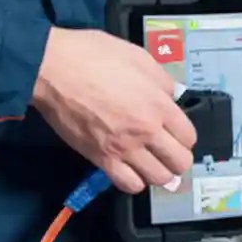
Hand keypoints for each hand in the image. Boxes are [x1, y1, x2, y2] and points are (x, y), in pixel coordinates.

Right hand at [31, 27, 194, 193]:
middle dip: (178, 159)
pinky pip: (128, 185)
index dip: (185, 136)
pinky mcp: (100, 158)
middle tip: (170, 153)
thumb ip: (162, 80)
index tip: (177, 134)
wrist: (53, 69)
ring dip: (160, 174)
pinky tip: (131, 170)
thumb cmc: (92, 56)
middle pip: (179, 162)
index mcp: (158, 104)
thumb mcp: (138, 57)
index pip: (189, 136)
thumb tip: (173, 95)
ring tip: (153, 165)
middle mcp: (146, 130)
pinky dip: (134, 182)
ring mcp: (124, 148)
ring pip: (158, 178)